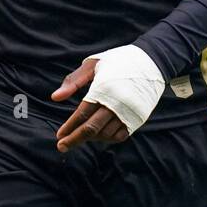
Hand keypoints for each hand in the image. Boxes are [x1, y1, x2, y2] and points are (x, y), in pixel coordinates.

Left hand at [51, 45, 165, 151]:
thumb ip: (73, 81)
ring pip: (106, 134)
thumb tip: (55, 98)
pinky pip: (120, 135)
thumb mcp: (93, 64)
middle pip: (92, 129)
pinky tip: (99, 135)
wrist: (152, 61)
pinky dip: (108, 138)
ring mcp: (128, 113)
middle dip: (75, 139)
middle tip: (61, 146)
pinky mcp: (138, 118)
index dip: (69, 127)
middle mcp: (116, 104)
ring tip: (80, 135)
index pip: (82, 114)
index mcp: (103, 89)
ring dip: (91, 138)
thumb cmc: (118, 60)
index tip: (59, 136)